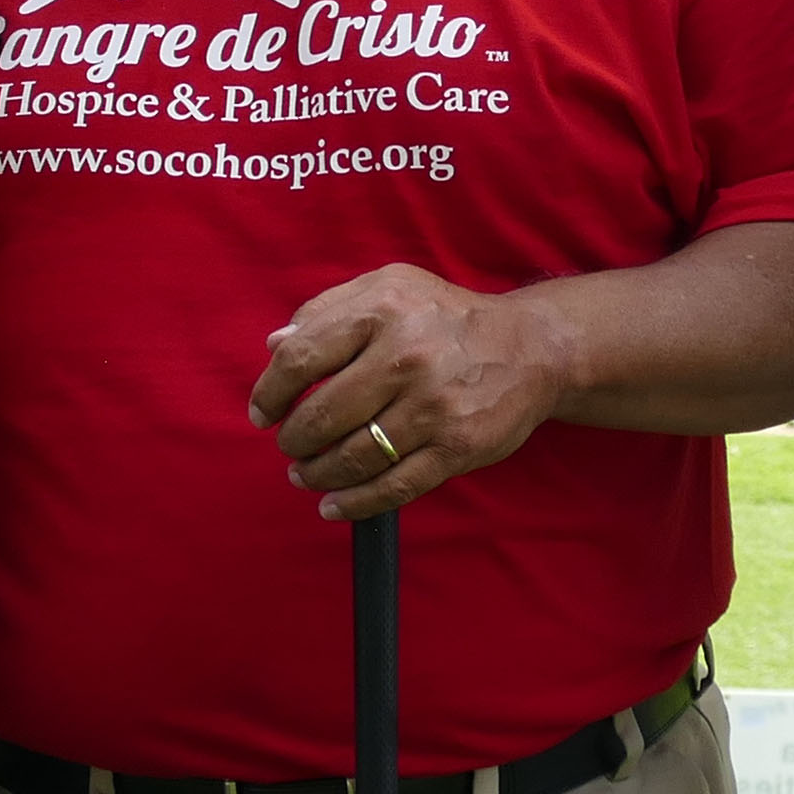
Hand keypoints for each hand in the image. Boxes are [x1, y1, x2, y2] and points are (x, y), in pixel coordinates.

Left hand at [248, 264, 578, 520]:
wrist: (530, 348)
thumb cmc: (446, 317)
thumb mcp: (388, 288)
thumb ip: (327, 310)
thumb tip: (275, 346)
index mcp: (381, 310)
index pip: (301, 359)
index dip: (270, 393)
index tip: (262, 413)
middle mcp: (406, 356)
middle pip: (322, 415)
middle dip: (294, 439)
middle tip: (290, 445)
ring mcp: (433, 406)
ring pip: (353, 456)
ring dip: (317, 473)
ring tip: (305, 473)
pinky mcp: (457, 447)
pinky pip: (393, 486)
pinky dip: (354, 503)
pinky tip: (331, 505)